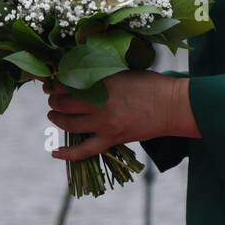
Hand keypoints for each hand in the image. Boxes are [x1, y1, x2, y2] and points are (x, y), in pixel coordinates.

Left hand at [44, 71, 191, 161]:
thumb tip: (80, 73)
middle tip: (53, 99)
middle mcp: (99, 103)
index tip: (52, 83)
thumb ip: (102, 73)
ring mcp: (105, 123)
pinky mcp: (112, 139)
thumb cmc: (151, 84)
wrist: (172, 106)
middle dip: (54, 101)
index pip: (66, 83)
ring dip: (57, 119)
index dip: (54, 84)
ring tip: (54, 115)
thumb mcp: (123, 71)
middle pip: (64, 104)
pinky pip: (84, 150)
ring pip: (69, 125)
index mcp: (102, 81)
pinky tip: (54, 152)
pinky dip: (67, 153)